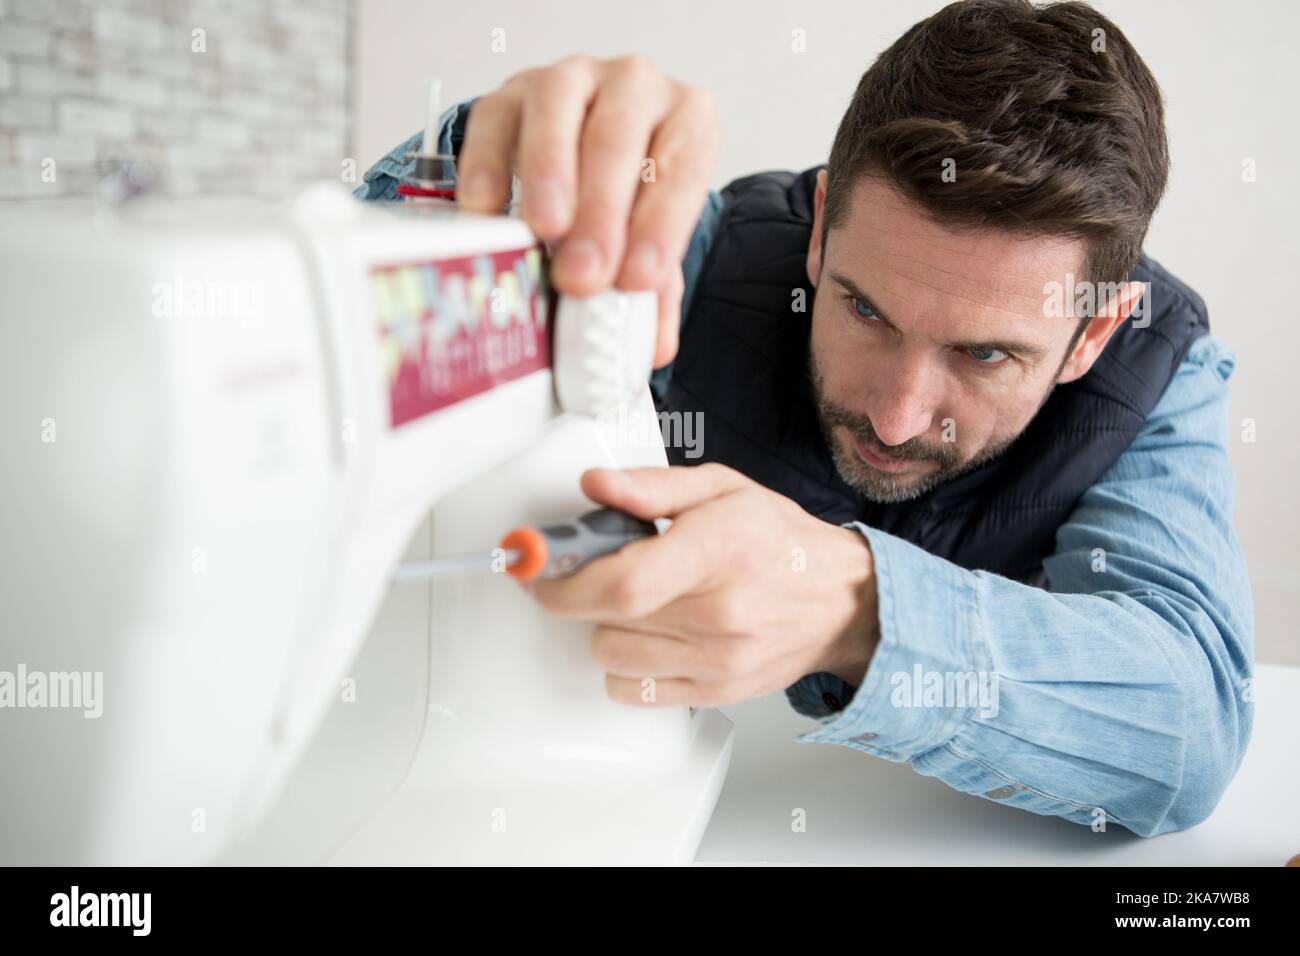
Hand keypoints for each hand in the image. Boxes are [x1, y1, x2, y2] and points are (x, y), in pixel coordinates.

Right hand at [454, 55, 720, 368]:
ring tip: (544, 230)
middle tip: (583, 272)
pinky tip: (486, 208)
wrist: (582, 154)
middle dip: (601, 213)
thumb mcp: (648, 240)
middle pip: (618, 141)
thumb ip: (654, 294)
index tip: (636, 280)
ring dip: (549, 175)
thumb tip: (653, 346)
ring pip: (558, 112)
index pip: (681, 171)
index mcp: (687, 121)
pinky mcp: (510, 93)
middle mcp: (635, 87)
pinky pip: (495, 120)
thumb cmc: (625, 197)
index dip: (660, 228)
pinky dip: (487, 164)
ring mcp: (570, 80)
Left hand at [525, 464, 880, 707]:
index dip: (565, 582)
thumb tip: (595, 485)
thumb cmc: (779, 541)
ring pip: (612, 657)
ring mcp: (719, 660)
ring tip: (642, 601)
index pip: (623, 583)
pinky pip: (635, 690)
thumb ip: (652, 486)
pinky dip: (628, 664)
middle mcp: (721, 612)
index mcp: (719, 549)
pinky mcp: (716, 694)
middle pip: (608, 620)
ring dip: (609, 628)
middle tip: (604, 570)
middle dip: (587, 593)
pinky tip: (656, 635)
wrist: (839, 601)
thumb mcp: (722, 488)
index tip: (539, 572)